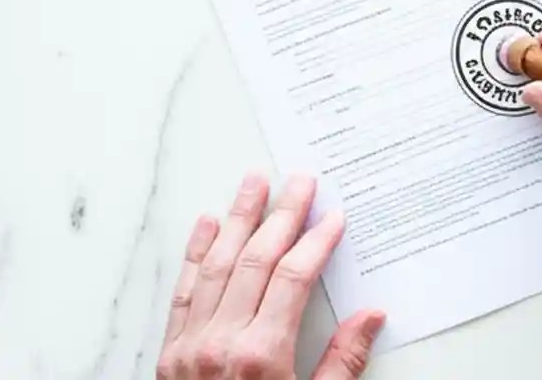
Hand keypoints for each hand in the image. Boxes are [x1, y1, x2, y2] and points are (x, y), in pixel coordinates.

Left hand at [158, 174, 385, 379]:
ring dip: (236, 219)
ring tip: (253, 183)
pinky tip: (206, 225)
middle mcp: (221, 343)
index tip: (333, 216)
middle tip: (299, 181)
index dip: (315, 242)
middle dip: (281, 215)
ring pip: (216, 265)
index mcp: (262, 356)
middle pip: (255, 260)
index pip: (293, 277)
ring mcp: (190, 346)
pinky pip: (184, 290)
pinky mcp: (169, 354)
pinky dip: (195, 253)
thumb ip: (343, 363)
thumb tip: (371, 316)